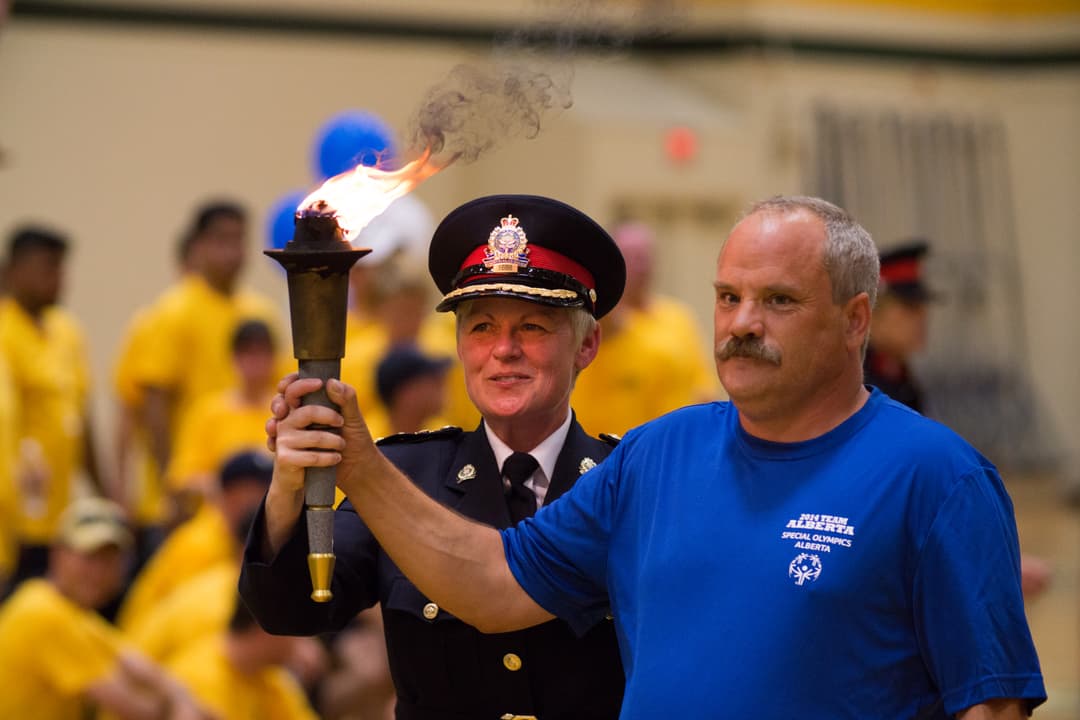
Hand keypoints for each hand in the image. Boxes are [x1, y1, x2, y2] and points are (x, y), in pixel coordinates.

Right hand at [271, 375, 346, 494]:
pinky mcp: (284, 458)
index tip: (319, 384)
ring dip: (334, 441)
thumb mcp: (349, 419)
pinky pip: (310, 456)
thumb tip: (332, 382)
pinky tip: (336, 458)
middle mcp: (286, 420)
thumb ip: (345, 399)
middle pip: (305, 412)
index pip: (290, 389)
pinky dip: (328, 458)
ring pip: (313, 436)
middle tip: (340, 422)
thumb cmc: (339, 441)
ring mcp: (283, 439)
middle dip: (327, 416)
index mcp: (297, 407)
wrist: (335, 473)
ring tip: (341, 445)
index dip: (299, 384)